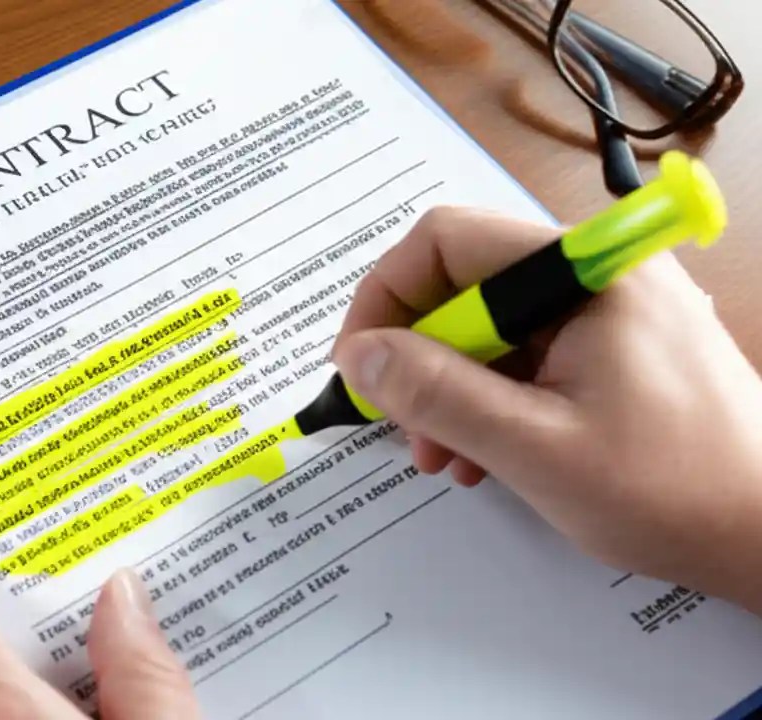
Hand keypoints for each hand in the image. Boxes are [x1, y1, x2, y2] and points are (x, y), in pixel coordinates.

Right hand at [331, 207, 761, 612]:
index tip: (360, 362)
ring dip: (450, 386)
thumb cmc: (674, 491)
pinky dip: (490, 396)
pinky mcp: (614, 343)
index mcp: (586, 270)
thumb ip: (437, 393)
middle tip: (404, 426)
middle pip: (465, 282)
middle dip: (419, 357)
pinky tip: (484, 451)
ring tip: (445, 454)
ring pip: (490, 323)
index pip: (447, 240)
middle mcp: (598, 271)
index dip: (386, 296)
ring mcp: (609, 307)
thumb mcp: (532, 445)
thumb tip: (360, 355)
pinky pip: (526, 351)